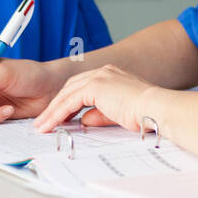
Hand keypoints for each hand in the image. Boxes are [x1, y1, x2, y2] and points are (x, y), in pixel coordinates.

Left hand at [31, 64, 159, 133]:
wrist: (156, 109)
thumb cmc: (146, 114)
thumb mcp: (118, 115)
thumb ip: (100, 115)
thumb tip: (84, 120)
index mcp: (112, 76)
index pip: (83, 87)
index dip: (68, 102)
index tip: (59, 117)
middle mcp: (104, 72)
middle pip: (71, 88)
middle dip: (56, 106)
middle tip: (44, 121)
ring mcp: (99, 77)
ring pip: (67, 94)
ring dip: (52, 111)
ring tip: (42, 126)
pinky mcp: (95, 86)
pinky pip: (69, 101)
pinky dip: (57, 113)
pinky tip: (50, 124)